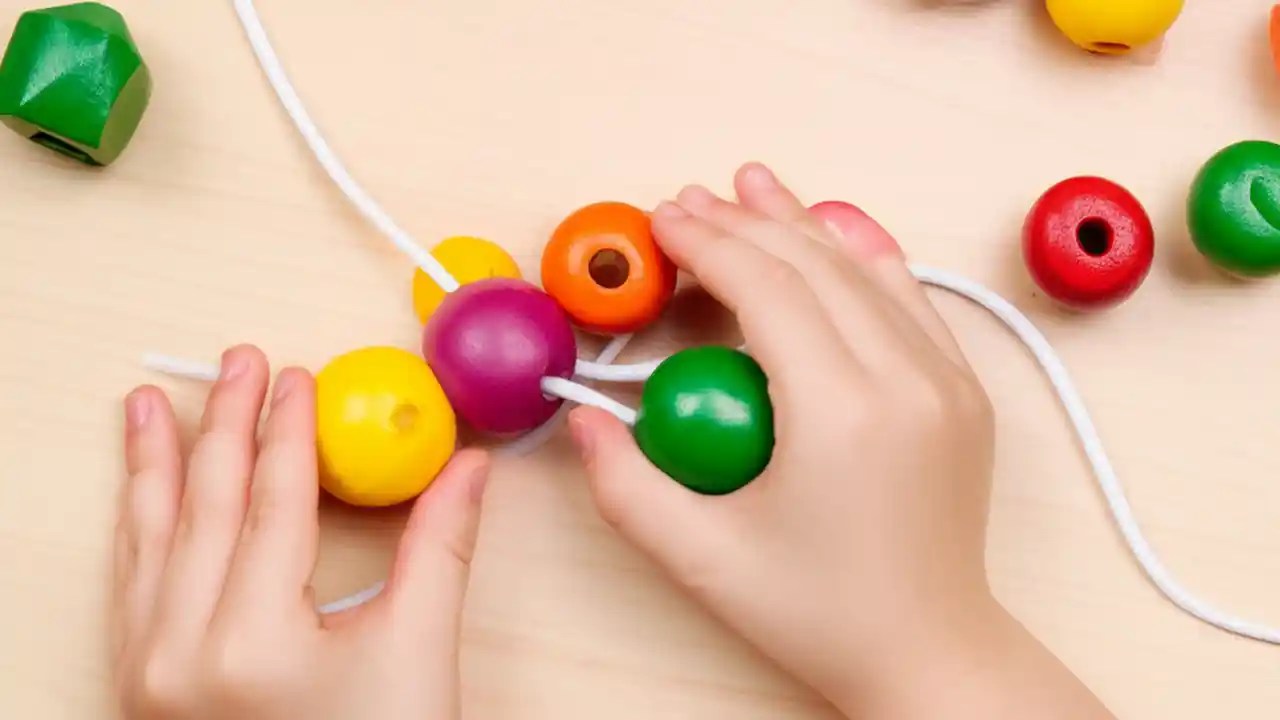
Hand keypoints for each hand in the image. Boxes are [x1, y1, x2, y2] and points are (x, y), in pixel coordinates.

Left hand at [113, 346, 488, 719]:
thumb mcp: (419, 655)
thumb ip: (442, 549)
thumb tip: (467, 468)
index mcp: (252, 641)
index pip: (272, 502)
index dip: (289, 430)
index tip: (298, 377)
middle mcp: (182, 654)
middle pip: (205, 506)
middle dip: (223, 424)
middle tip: (237, 362)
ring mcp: (152, 673)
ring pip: (149, 541)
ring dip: (153, 467)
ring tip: (146, 408)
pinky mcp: (143, 688)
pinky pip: (132, 585)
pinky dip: (139, 528)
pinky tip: (143, 496)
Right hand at [568, 163, 1113, 717]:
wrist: (930, 652)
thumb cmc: (819, 615)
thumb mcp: (702, 561)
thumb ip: (627, 487)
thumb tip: (584, 418)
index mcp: (844, 415)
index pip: (769, 290)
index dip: (709, 244)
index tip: (662, 222)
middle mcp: (908, 381)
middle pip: (816, 265)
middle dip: (744, 222)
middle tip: (687, 200)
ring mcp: (948, 381)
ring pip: (868, 269)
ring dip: (804, 222)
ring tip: (752, 183)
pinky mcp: (964, 391)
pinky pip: (910, 298)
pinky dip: (864, 255)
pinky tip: (832, 227)